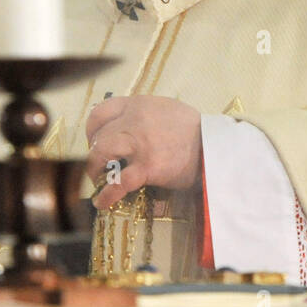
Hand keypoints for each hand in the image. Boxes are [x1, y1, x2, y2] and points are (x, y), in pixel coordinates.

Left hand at [85, 95, 201, 211]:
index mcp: (138, 104)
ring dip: (94, 168)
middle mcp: (134, 120)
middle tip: (99, 165)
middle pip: (99, 135)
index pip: (100, 112)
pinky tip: (102, 202)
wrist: (214, 146)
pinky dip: (107, 194)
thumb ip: (144, 114)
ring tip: (98, 179)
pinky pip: (118, 182)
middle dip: (93, 153)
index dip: (92, 129)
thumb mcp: (166, 109)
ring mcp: (139, 143)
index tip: (95, 141)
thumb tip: (128, 125)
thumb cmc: (193, 129)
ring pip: (101, 152)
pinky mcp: (147, 167)